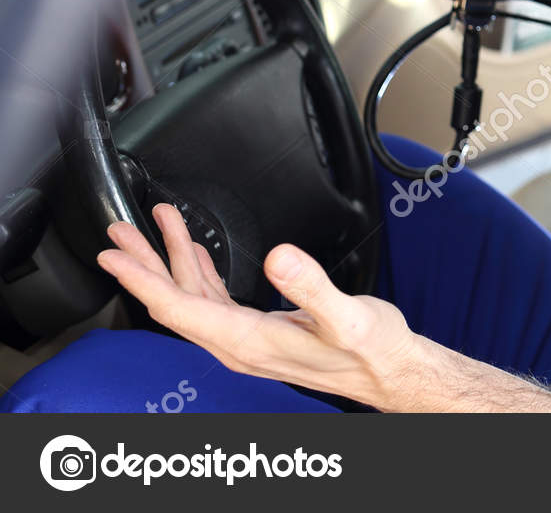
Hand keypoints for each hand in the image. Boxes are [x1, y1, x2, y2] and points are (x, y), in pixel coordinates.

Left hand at [99, 204, 420, 410]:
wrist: (388, 370)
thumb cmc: (371, 350)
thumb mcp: (346, 315)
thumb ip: (310, 286)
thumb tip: (279, 256)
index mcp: (248, 341)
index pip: (179, 308)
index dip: (142, 279)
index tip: (115, 254)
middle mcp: (238, 344)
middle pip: (175, 303)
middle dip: (144, 264)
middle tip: (118, 233)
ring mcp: (245, 340)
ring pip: (192, 299)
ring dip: (170, 262)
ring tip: (154, 228)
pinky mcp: (258, 332)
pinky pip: (213, 302)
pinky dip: (198, 272)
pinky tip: (195, 256)